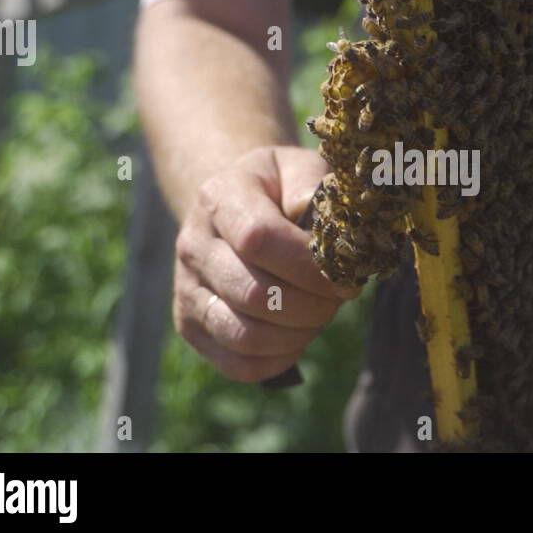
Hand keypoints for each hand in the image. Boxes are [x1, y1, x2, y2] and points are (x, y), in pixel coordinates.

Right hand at [172, 146, 359, 381]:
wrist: (232, 208)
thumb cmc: (279, 189)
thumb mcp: (298, 168)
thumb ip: (314, 186)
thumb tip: (328, 229)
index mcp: (219, 197)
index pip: (258, 239)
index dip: (309, 267)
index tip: (346, 275)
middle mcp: (193, 245)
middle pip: (254, 294)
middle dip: (313, 304)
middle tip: (340, 296)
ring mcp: (186, 289)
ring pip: (245, 335)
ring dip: (299, 334)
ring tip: (320, 313)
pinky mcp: (191, 326)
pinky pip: (239, 364)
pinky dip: (279, 359)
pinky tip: (298, 335)